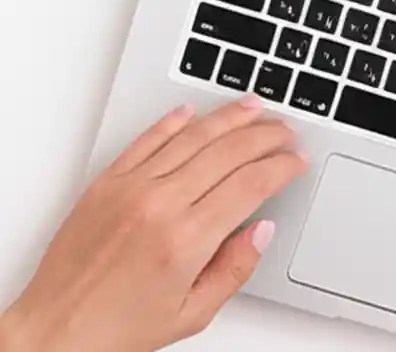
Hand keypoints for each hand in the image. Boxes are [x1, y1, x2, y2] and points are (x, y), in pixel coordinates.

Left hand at [0, 96, 307, 351]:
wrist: (56, 330)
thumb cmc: (117, 327)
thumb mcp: (194, 312)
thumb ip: (235, 269)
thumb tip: (262, 231)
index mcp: (186, 240)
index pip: (251, 184)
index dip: (282, 166)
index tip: (296, 161)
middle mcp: (159, 206)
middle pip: (228, 152)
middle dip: (266, 136)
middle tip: (286, 132)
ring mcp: (130, 189)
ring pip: (192, 136)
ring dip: (229, 117)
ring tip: (254, 108)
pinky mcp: (106, 183)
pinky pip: (147, 140)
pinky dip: (173, 121)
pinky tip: (192, 112)